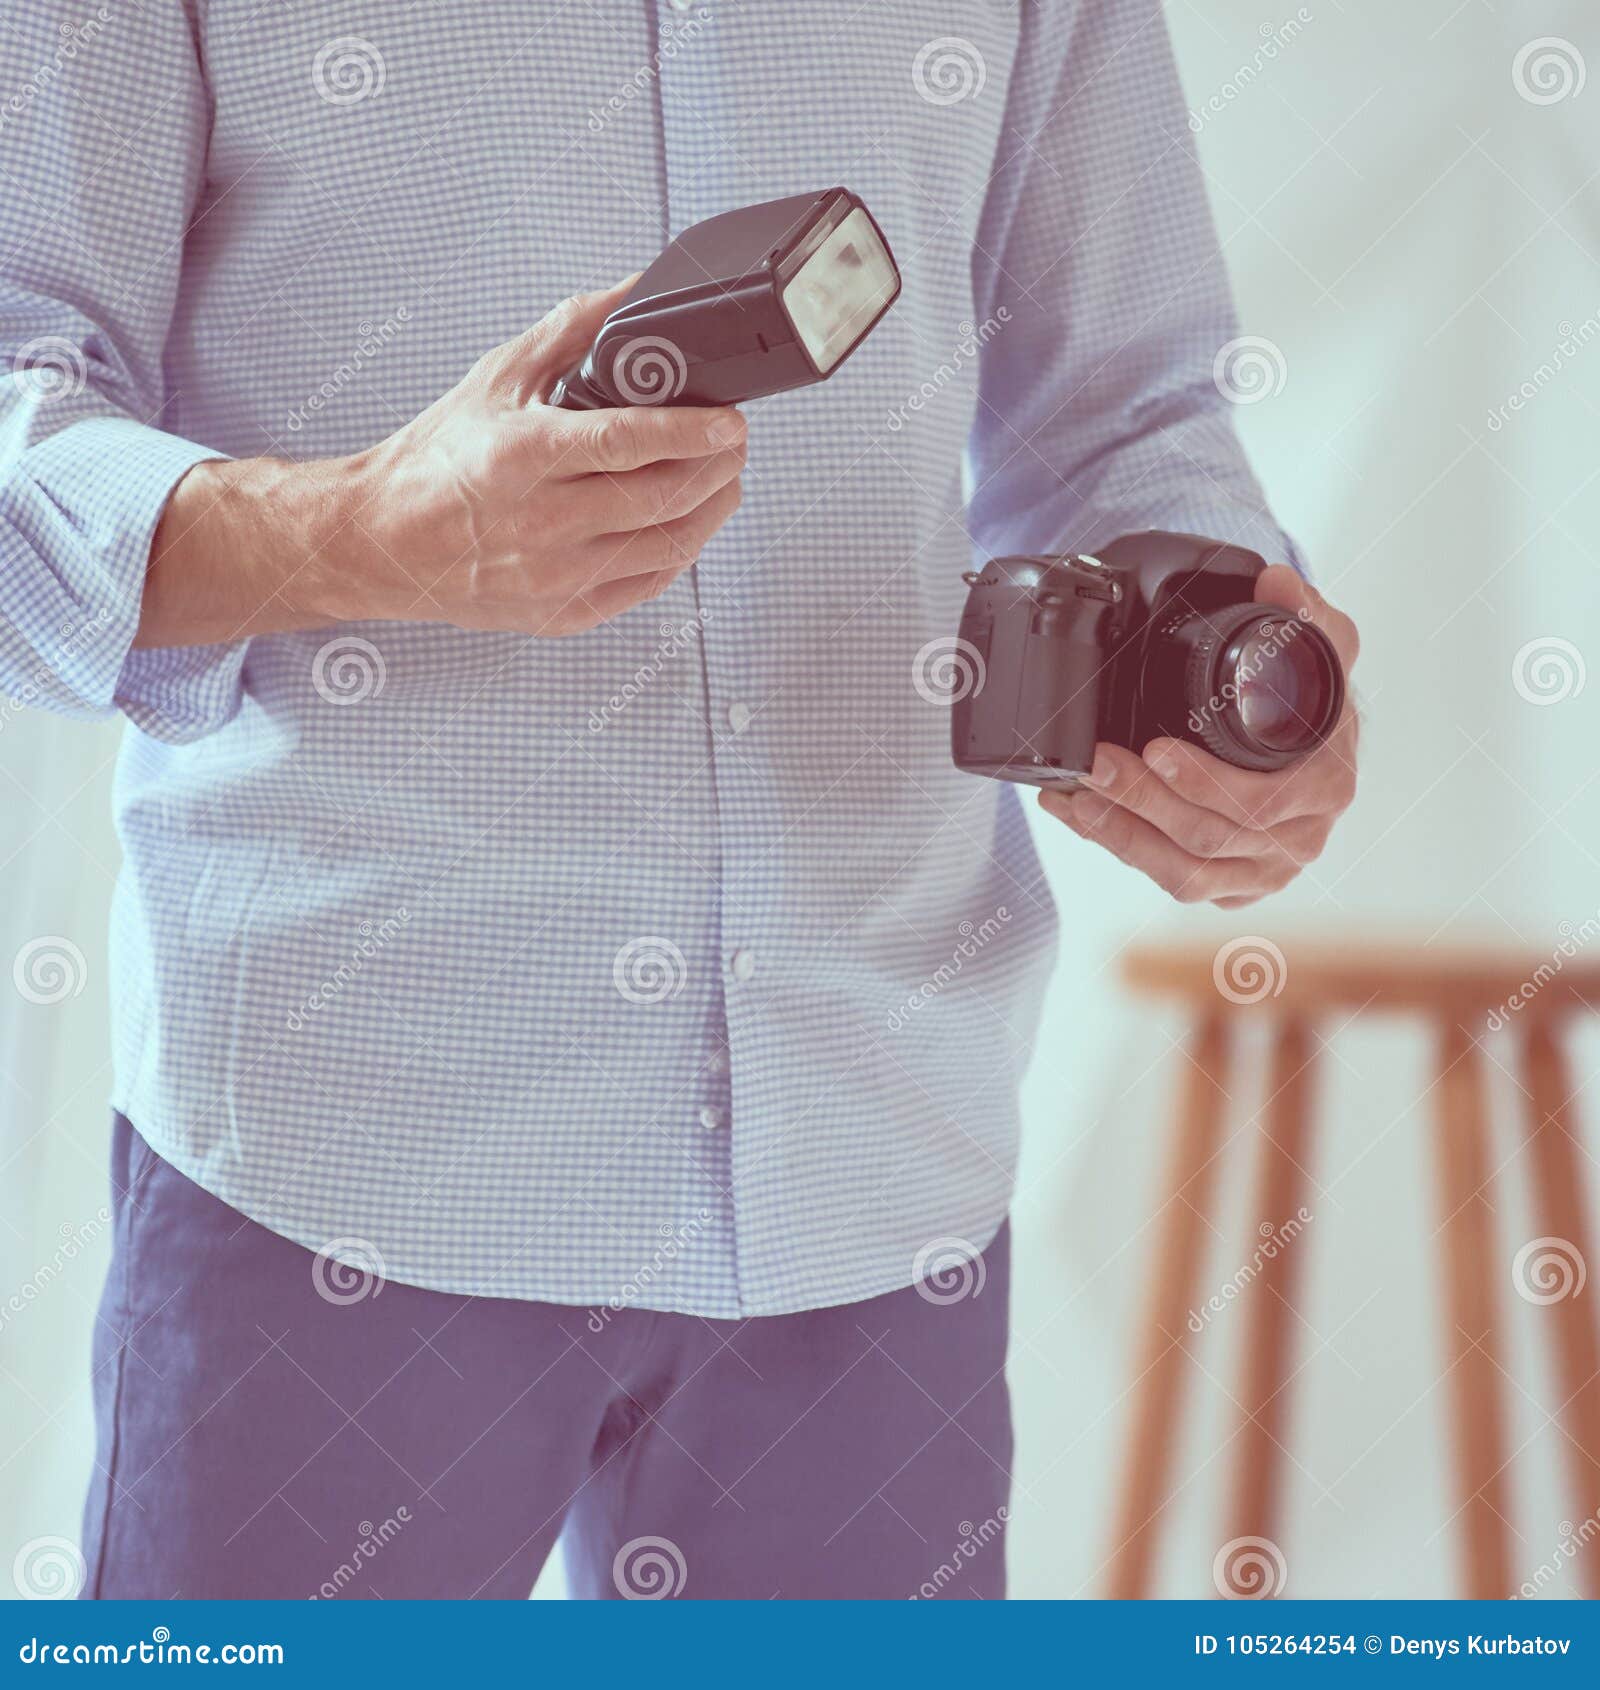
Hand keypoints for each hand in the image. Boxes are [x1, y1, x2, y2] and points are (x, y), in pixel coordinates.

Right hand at [336, 276, 745, 634]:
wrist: (385, 542)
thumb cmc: (439, 459)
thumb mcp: (496, 377)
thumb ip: (573, 330)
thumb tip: (637, 290)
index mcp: (523, 457)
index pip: (628, 443)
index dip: (691, 433)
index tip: (730, 420)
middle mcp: (541, 523)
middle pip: (662, 498)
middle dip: (717, 468)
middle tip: (735, 442)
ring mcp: (556, 577)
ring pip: (667, 547)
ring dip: (711, 510)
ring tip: (723, 479)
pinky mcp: (564, 615)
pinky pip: (646, 585)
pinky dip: (679, 551)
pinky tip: (687, 522)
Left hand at [1038, 565, 1359, 907]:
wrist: (1311, 749)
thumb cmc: (1312, 702)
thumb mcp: (1324, 648)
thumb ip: (1306, 612)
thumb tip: (1278, 582)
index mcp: (1326, 786)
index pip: (1261, 801)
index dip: (1203, 781)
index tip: (1153, 750)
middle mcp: (1300, 837)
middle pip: (1210, 836)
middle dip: (1141, 800)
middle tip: (1095, 764)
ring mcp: (1266, 870)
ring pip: (1185, 871)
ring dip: (1120, 832)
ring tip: (1075, 795)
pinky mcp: (1233, 888)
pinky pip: (1171, 880)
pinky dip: (1118, 848)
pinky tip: (1081, 816)